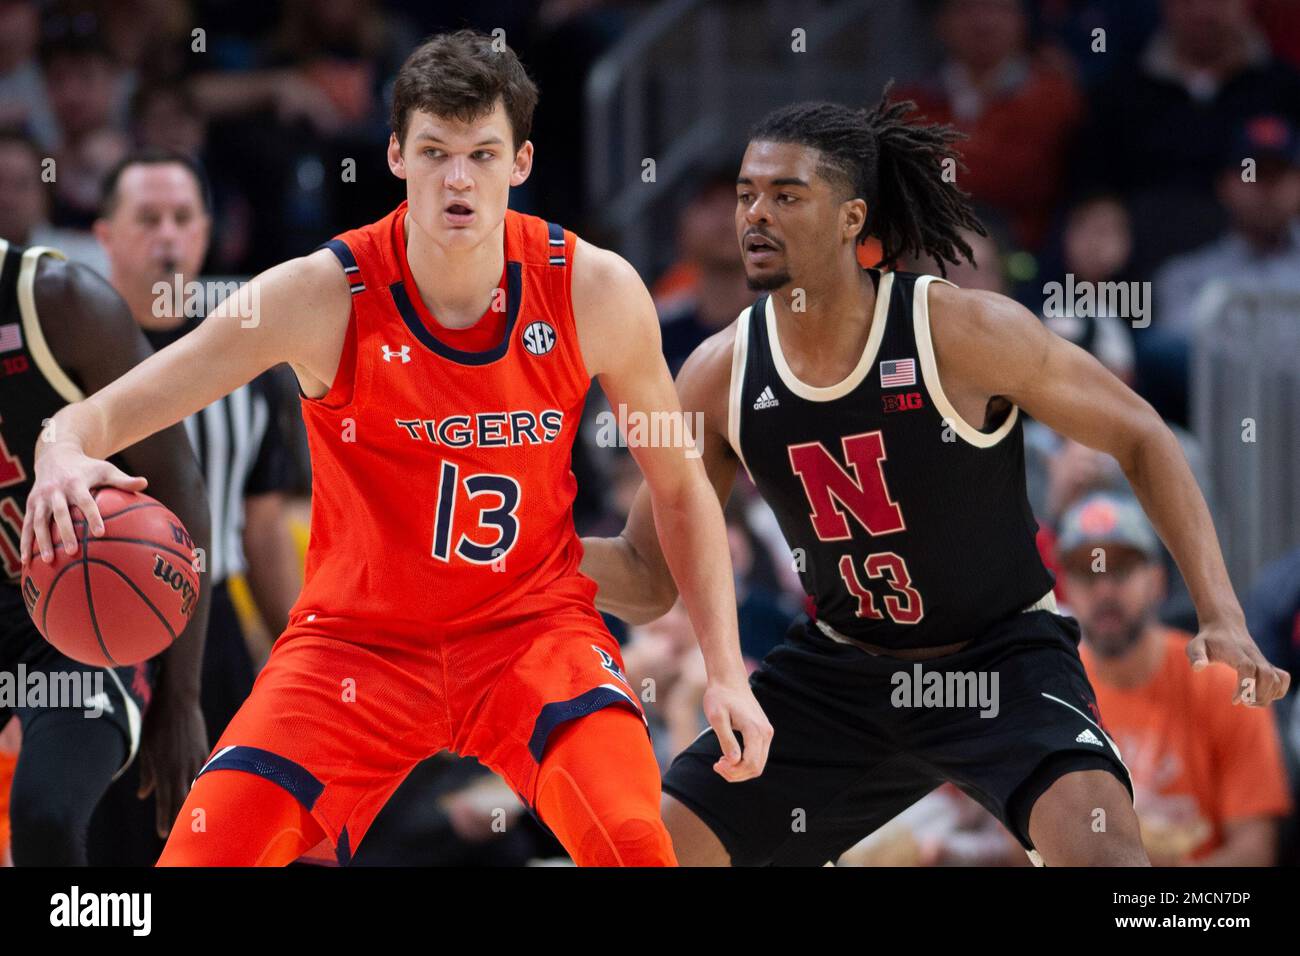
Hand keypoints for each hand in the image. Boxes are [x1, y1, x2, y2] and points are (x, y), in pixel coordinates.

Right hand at [20, 440, 146, 563]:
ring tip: (49, 560)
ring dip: (42, 541)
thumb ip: (123, 480)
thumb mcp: (105, 469)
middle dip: (65, 532)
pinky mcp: (30, 504)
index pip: (85, 501)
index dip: (92, 516)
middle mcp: (55, 490)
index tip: (100, 533)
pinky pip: (26, 525)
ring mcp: (40, 498)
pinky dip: (25, 543)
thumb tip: (145, 483)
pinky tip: (27, 562)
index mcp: (75, 483)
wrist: (55, 455)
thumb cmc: (87, 467)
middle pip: (59, 513)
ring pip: (38, 521)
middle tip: (72, 551)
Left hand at [137, 691, 207, 837]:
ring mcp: (196, 759)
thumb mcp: (145, 749)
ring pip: (196, 788)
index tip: (163, 834)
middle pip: (183, 800)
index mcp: (165, 770)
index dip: (164, 819)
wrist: (177, 699)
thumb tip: (143, 794)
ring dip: (192, 802)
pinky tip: (200, 789)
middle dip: (180, 816)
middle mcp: (182, 768)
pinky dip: (201, 784)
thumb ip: (146, 774)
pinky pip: (203, 773)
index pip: (166, 802)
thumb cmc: (156, 723)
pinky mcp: (205, 750)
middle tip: (177, 830)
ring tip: (191, 815)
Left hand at [702, 677, 771, 782]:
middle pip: (756, 768)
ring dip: (740, 769)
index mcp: (755, 730)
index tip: (716, 764)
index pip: (751, 764)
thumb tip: (734, 761)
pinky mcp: (763, 731)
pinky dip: (744, 762)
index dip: (733, 771)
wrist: (729, 680)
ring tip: (721, 762)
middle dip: (736, 773)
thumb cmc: (719, 696)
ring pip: (758, 764)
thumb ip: (726, 740)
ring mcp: (766, 732)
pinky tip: (729, 756)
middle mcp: (766, 732)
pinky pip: (757, 755)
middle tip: (717, 765)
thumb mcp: (717, 718)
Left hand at [1186, 618, 1290, 705]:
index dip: (1245, 686)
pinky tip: (1260, 695)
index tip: (1235, 700)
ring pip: (1277, 679)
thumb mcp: (1195, 645)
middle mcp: (1253, 655)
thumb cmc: (1208, 640)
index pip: (1248, 668)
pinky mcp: (1267, 664)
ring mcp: (1262, 660)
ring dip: (1268, 696)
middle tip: (1244, 702)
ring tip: (1250, 701)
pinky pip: (1282, 679)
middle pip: (1268, 676)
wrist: (1224, 626)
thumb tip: (1198, 668)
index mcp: (1236, 652)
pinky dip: (1277, 691)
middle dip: (1259, 695)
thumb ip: (1196, 655)